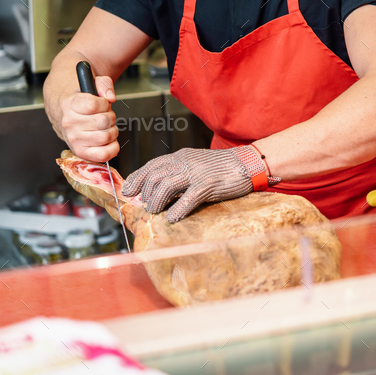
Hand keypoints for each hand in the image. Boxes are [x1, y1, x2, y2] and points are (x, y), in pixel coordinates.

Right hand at [60, 75, 118, 161]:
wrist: (68, 117)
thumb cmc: (83, 104)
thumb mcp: (92, 86)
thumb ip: (104, 84)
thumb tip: (110, 97)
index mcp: (70, 104)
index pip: (94, 105)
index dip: (104, 104)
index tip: (102, 104)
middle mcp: (69, 123)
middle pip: (104, 121)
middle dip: (110, 117)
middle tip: (104, 117)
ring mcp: (74, 139)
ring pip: (106, 136)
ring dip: (112, 131)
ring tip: (105, 128)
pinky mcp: (81, 152)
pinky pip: (105, 154)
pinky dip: (113, 147)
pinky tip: (108, 140)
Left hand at [122, 146, 267, 222]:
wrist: (247, 163)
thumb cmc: (222, 167)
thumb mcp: (196, 163)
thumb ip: (179, 172)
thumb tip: (159, 190)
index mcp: (181, 156)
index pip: (152, 165)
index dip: (137, 178)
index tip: (128, 191)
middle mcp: (186, 161)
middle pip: (155, 176)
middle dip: (145, 193)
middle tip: (145, 206)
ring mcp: (197, 172)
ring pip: (166, 185)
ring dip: (157, 201)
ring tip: (155, 212)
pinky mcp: (209, 184)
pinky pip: (188, 197)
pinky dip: (178, 209)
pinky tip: (172, 218)